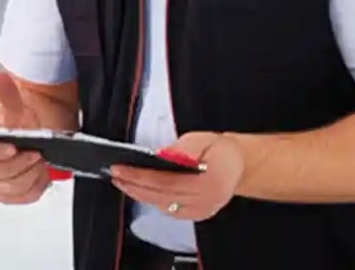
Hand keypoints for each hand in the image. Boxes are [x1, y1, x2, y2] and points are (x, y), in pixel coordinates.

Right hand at [0, 70, 51, 204]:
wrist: (38, 138)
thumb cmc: (22, 126)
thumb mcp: (17, 109)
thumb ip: (8, 94)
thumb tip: (0, 77)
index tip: (12, 146)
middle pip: (0, 175)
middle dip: (21, 164)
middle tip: (35, 153)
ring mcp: (0, 185)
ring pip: (14, 187)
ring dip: (31, 174)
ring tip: (41, 161)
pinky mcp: (15, 196)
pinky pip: (26, 196)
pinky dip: (37, 185)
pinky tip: (42, 173)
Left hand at [110, 132, 244, 221]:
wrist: (239, 166)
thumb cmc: (221, 151)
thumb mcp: (204, 139)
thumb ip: (184, 148)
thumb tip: (161, 155)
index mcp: (210, 180)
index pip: (166, 182)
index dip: (140, 176)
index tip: (121, 168)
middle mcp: (207, 200)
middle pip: (161, 196)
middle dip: (134, 186)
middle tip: (115, 175)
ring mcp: (203, 210)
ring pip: (163, 206)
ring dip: (140, 194)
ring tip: (123, 182)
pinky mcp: (199, 215)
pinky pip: (170, 211)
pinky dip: (153, 201)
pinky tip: (141, 192)